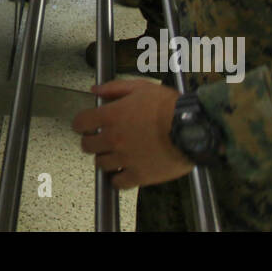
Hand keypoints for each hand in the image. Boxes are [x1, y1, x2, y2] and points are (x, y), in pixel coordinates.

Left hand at [72, 79, 193, 188]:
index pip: (80, 123)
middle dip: (92, 141)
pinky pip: (118, 183)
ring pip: (101, 164)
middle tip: (103, 139)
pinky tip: (126, 170)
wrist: (191, 128)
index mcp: (111, 116)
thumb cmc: (169, 106)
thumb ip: (114, 88)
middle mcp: (113, 139)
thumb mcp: (141, 88)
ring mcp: (124, 159)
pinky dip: (119, 178)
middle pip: (87, 146)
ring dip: (106, 159)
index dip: (81, 124)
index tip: (87, 125)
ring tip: (118, 154)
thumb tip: (95, 89)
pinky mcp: (138, 175)